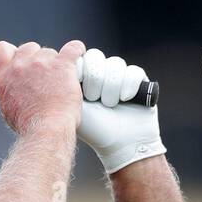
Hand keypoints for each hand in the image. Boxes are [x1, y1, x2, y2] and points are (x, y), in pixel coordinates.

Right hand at [0, 39, 85, 136]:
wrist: (44, 130)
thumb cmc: (28, 124)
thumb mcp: (7, 107)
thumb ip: (10, 90)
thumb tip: (15, 88)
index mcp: (4, 75)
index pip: (2, 49)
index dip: (13, 53)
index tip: (22, 61)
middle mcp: (20, 65)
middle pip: (29, 48)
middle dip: (37, 59)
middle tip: (45, 75)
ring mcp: (41, 62)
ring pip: (51, 52)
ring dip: (56, 62)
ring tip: (61, 81)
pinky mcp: (62, 64)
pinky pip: (73, 48)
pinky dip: (77, 52)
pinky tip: (77, 59)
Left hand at [75, 49, 165, 173]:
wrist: (121, 144)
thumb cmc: (94, 129)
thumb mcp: (75, 106)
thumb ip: (67, 84)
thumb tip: (63, 63)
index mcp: (84, 79)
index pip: (81, 58)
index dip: (81, 70)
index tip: (80, 89)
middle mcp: (102, 75)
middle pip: (96, 57)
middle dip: (95, 79)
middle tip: (94, 99)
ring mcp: (120, 76)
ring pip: (115, 64)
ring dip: (111, 87)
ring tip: (110, 105)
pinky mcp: (138, 80)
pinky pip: (133, 71)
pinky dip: (128, 86)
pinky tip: (125, 99)